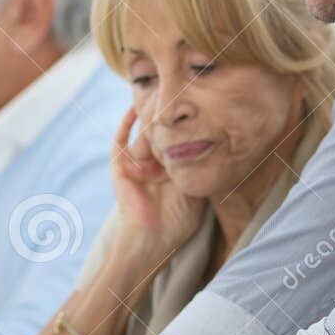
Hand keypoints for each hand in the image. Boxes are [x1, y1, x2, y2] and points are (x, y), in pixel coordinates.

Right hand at [107, 106, 205, 261]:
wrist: (152, 240)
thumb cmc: (177, 222)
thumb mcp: (196, 191)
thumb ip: (199, 170)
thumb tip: (214, 145)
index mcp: (170, 172)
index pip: (176, 141)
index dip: (185, 125)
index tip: (197, 106)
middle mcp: (153, 166)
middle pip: (160, 133)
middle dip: (168, 117)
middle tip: (179, 94)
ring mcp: (136, 166)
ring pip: (143, 133)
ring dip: (151, 117)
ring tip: (162, 98)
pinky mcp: (120, 168)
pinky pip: (120, 140)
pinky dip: (126, 123)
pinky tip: (136, 108)